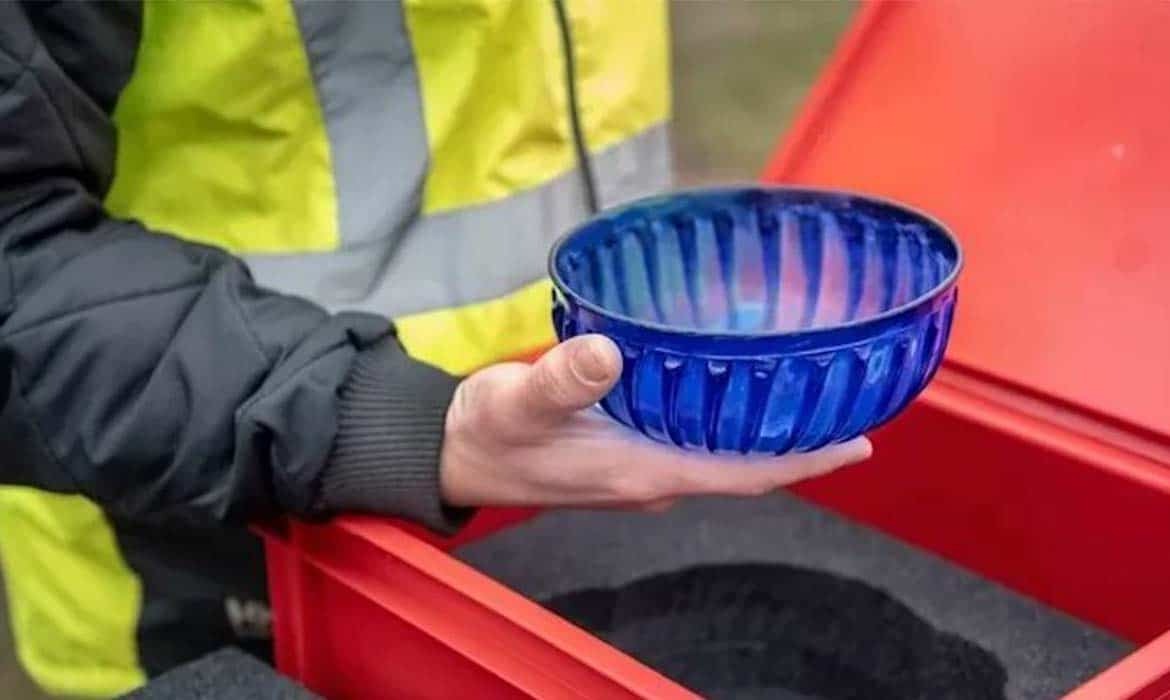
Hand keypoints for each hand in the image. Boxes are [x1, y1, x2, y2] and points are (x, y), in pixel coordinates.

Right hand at [439, 335, 871, 511]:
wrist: (453, 451)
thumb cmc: (487, 431)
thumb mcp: (517, 402)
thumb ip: (561, 380)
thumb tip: (607, 353)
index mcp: (640, 471)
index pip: (742, 473)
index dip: (803, 461)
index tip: (857, 443)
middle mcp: (652, 476)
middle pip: (746, 466)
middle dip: (800, 445)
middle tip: (851, 403)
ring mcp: (640, 467)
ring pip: (723, 454)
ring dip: (768, 433)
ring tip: (810, 394)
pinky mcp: (626, 449)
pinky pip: (695, 441)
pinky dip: (728, 421)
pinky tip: (736, 389)